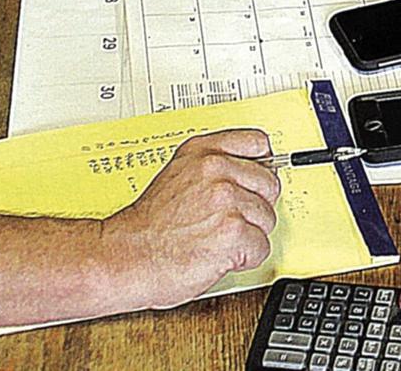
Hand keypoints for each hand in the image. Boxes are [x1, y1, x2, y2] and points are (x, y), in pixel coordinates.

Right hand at [102, 129, 280, 308]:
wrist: (130, 254)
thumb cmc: (150, 225)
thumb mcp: (176, 175)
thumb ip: (211, 168)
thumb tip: (248, 172)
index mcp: (201, 151)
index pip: (256, 142)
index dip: (259, 165)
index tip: (255, 177)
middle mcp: (215, 169)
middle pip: (269, 184)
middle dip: (254, 207)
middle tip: (225, 219)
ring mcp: (226, 198)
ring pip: (267, 219)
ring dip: (248, 235)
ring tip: (215, 237)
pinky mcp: (234, 230)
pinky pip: (261, 247)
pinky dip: (244, 259)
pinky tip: (217, 253)